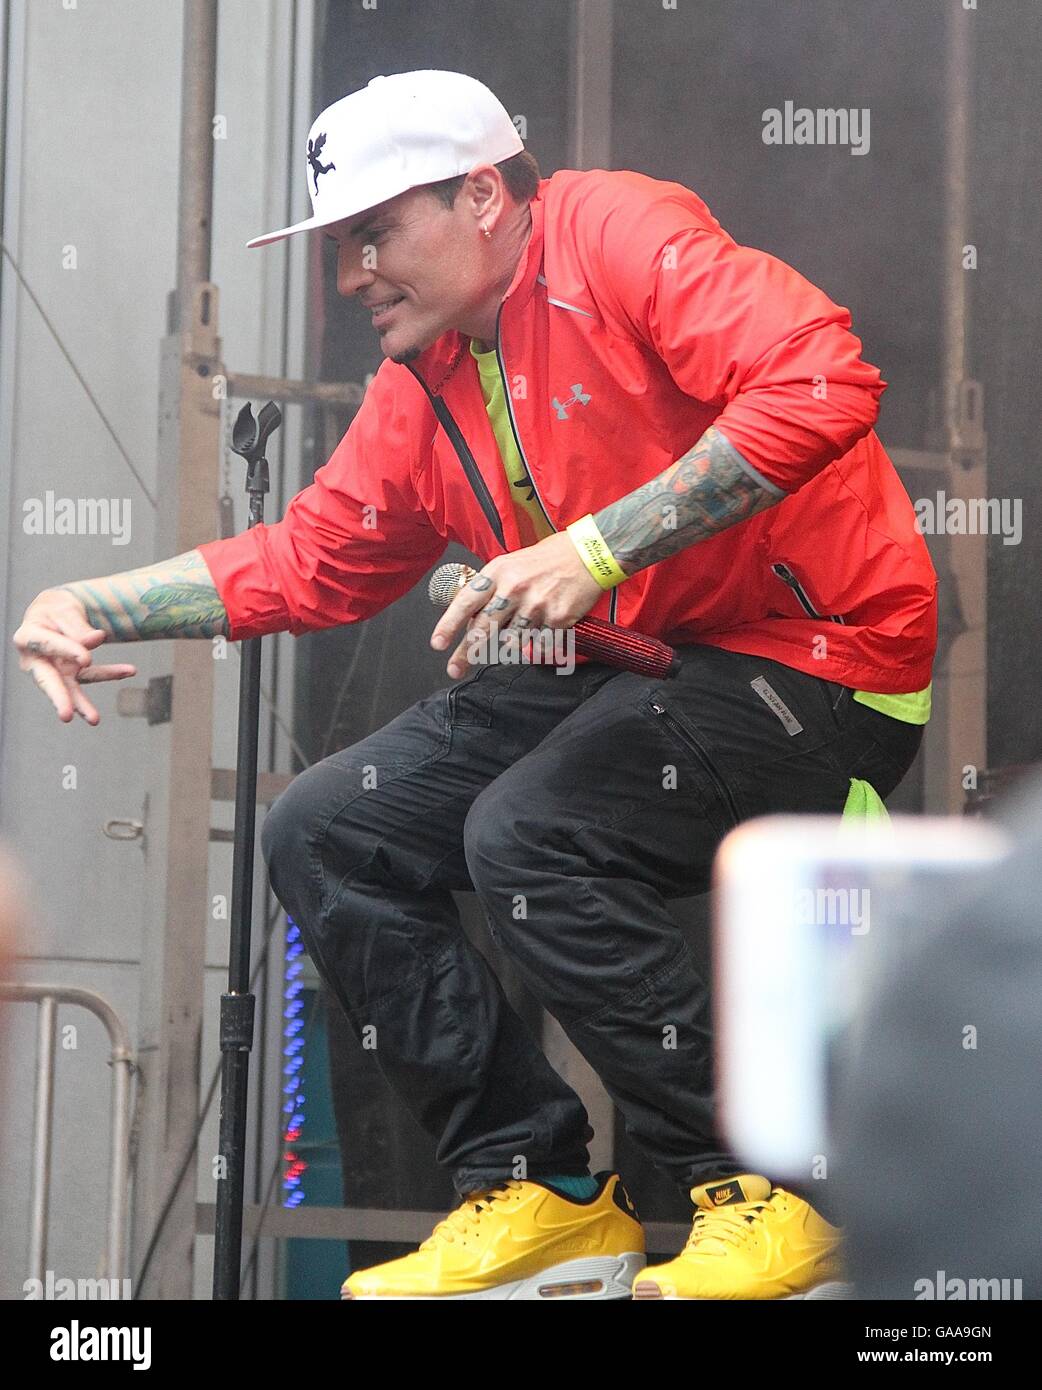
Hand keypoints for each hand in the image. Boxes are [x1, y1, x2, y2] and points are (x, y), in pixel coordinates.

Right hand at [12, 589, 137, 724]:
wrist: (56, 611)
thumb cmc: (55, 609)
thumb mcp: (65, 609)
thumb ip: (78, 626)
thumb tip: (97, 638)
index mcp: (28, 637)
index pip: (48, 645)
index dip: (67, 651)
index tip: (87, 659)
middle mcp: (36, 659)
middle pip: (48, 680)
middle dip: (59, 698)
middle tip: (66, 716)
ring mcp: (54, 670)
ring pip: (69, 689)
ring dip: (82, 704)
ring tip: (94, 720)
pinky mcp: (71, 674)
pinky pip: (92, 675)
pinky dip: (111, 673)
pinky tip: (130, 670)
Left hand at [430, 531, 603, 678]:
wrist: (588, 555)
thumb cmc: (548, 559)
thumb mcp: (512, 564)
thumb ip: (492, 588)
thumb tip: (471, 618)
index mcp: (498, 572)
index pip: (466, 602)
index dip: (449, 625)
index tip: (438, 644)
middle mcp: (514, 589)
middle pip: (483, 629)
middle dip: (466, 653)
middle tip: (455, 669)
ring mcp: (536, 605)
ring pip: (509, 641)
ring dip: (504, 648)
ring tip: (504, 646)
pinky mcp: (557, 619)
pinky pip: (537, 643)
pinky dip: (533, 645)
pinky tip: (536, 638)